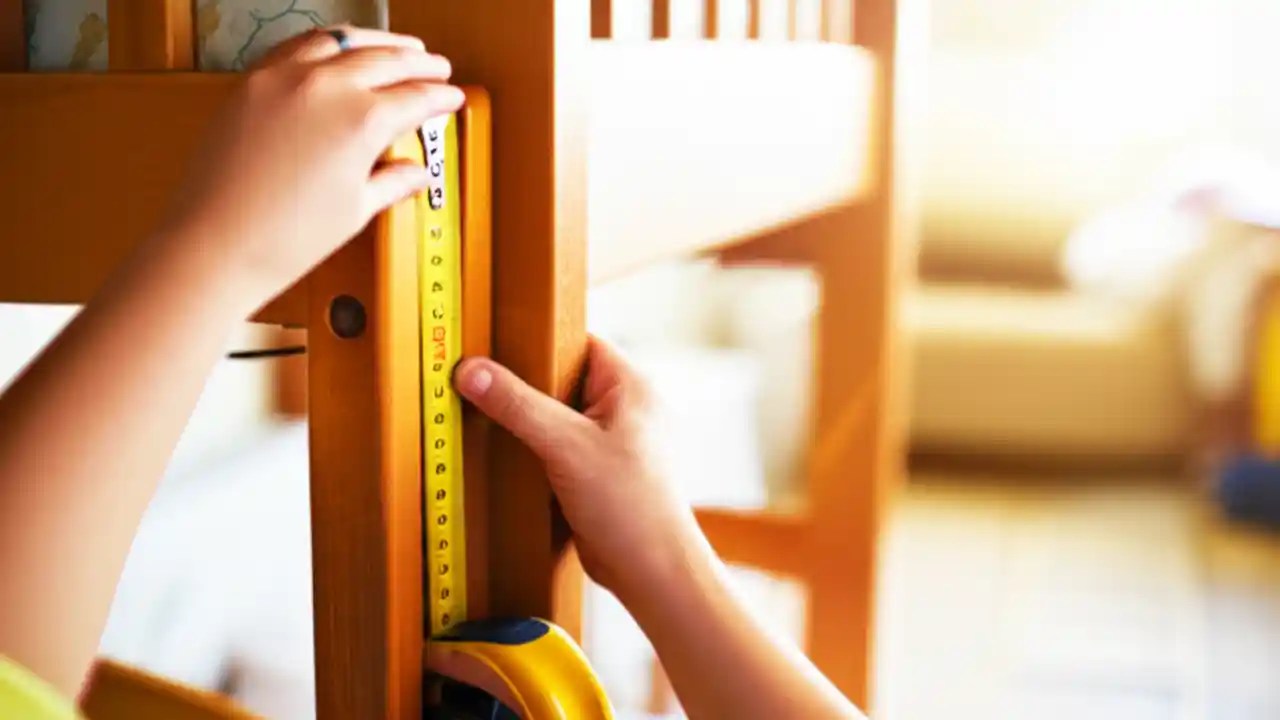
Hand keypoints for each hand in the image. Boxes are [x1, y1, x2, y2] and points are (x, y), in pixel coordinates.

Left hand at [162, 26, 463, 308]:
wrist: (216, 243)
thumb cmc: (283, 237)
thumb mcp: (354, 209)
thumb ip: (391, 181)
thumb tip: (413, 172)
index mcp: (363, 120)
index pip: (416, 98)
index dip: (441, 98)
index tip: (452, 99)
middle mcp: (327, 87)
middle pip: (387, 60)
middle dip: (418, 63)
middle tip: (437, 67)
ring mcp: (285, 77)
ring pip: (343, 40)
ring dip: (377, 41)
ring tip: (397, 46)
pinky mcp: (253, 80)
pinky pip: (299, 45)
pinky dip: (328, 42)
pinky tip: (338, 47)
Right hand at [454, 337, 711, 598]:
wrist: (652, 573)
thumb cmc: (630, 506)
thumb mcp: (565, 445)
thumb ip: (517, 405)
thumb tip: (472, 370)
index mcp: (630, 386)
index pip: (578, 342)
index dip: (537, 341)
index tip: (493, 343)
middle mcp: (625, 409)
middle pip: (562, 379)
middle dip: (524, 385)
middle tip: (479, 381)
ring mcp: (612, 442)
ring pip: (557, 417)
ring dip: (526, 422)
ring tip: (484, 416)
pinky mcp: (598, 473)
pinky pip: (559, 448)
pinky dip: (534, 451)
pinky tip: (505, 455)